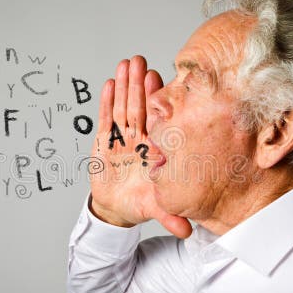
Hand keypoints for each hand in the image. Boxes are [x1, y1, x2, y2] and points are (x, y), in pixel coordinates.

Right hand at [89, 56, 191, 238]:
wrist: (117, 206)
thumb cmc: (139, 202)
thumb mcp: (155, 208)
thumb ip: (169, 216)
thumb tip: (187, 231)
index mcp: (155, 148)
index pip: (155, 118)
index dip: (155, 98)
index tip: (158, 78)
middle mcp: (140, 138)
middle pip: (138, 106)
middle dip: (138, 83)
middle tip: (139, 61)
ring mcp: (122, 137)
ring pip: (123, 106)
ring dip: (123, 85)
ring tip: (124, 64)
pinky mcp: (105, 140)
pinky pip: (106, 118)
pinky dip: (106, 101)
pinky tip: (108, 83)